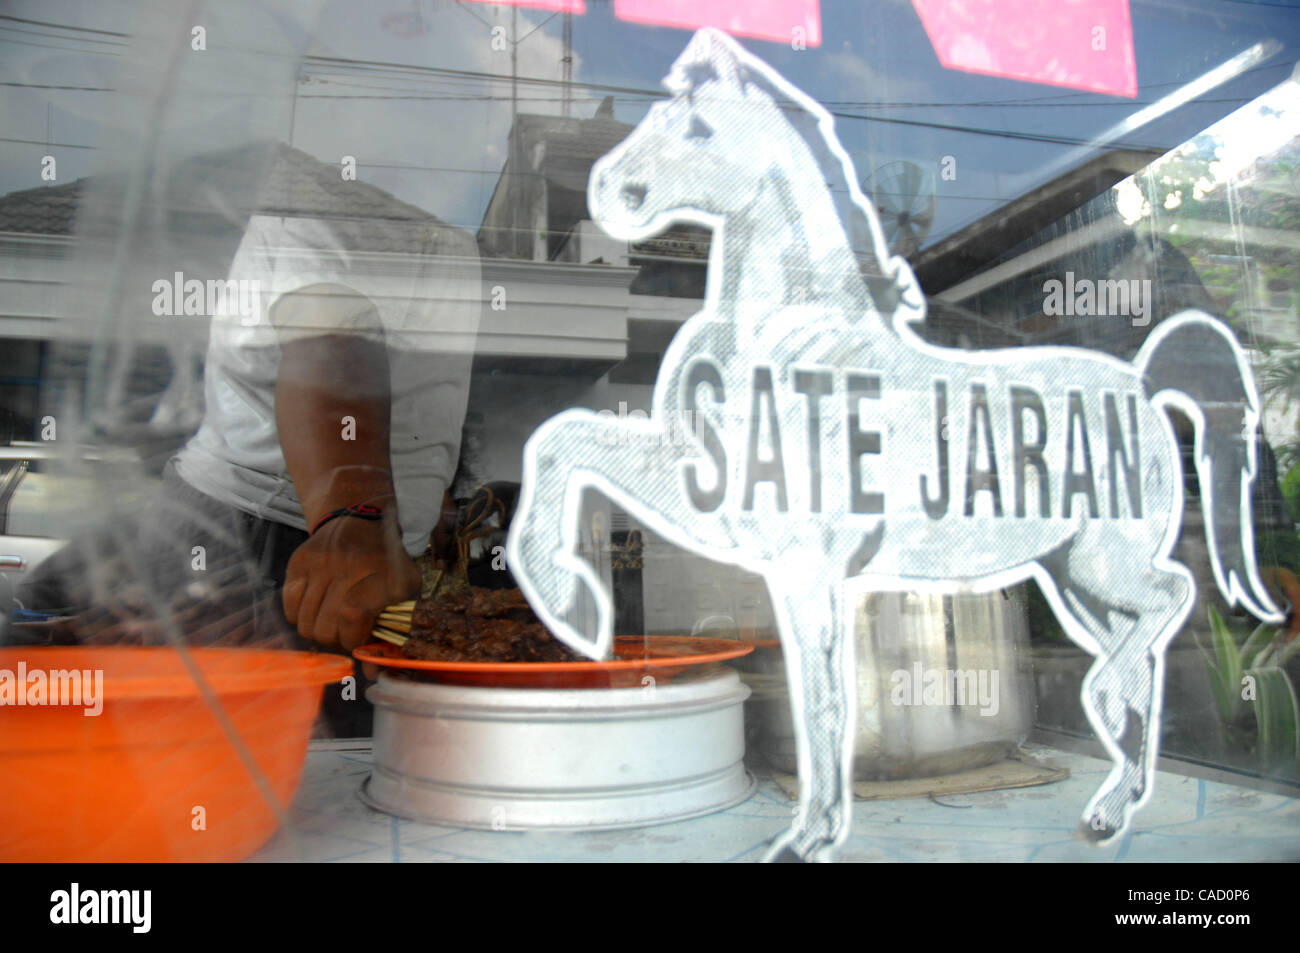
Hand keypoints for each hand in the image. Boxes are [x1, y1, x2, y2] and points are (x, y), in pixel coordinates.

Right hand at [282, 511, 420, 651]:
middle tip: (346, 632)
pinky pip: (289, 607)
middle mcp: (347, 567)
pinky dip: (301, 616)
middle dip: (336, 640)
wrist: (360, 519)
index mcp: (379, 575)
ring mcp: (319, 563)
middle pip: (324, 628)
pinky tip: (317, 608)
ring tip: (332, 621)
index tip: (360, 638)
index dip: (354, 639)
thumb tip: (372, 675)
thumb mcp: (402, 594)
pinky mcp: (297, 562)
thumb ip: (392, 634)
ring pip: (304, 623)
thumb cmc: (387, 564)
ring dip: (318, 631)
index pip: (353, 617)